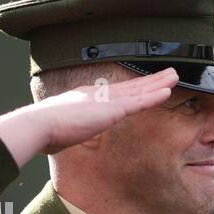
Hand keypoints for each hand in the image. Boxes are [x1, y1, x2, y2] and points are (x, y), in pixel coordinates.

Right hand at [0, 68, 179, 167]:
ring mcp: (105, 100)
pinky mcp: (111, 109)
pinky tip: (167, 91)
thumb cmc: (44, 131)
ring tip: (174, 76)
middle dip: (150, 80)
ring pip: (139, 89)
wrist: (39, 126)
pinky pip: (139, 102)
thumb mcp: (60, 129)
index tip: (145, 84)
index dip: (133, 88)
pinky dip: (154, 96)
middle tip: (168, 73)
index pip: (115, 92)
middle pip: (131, 86)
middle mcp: (97, 94)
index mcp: (85, 98)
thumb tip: (60, 140)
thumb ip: (66, 131)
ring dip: (158, 83)